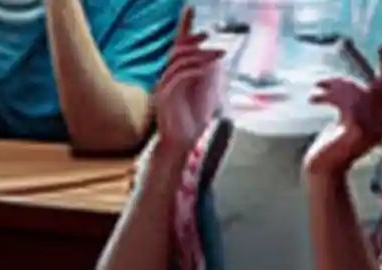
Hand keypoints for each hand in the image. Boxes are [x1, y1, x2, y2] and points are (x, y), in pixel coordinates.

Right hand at [152, 7, 223, 158]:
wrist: (182, 144)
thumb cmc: (194, 121)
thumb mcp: (207, 94)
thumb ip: (209, 76)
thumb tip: (216, 58)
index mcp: (177, 73)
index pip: (179, 45)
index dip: (184, 26)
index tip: (189, 8)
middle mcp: (168, 76)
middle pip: (178, 49)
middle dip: (195, 40)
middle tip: (212, 39)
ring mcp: (164, 85)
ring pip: (179, 60)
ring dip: (200, 56)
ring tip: (218, 56)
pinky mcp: (164, 96)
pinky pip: (178, 76)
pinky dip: (192, 70)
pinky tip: (205, 70)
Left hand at [304, 45, 381, 176]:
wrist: (321, 172)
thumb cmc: (329, 150)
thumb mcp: (342, 124)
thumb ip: (350, 108)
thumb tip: (343, 84)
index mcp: (380, 126)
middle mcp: (380, 127)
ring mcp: (370, 129)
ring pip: (359, 92)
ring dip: (336, 86)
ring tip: (318, 86)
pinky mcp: (355, 129)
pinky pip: (346, 102)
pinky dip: (328, 96)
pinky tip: (313, 98)